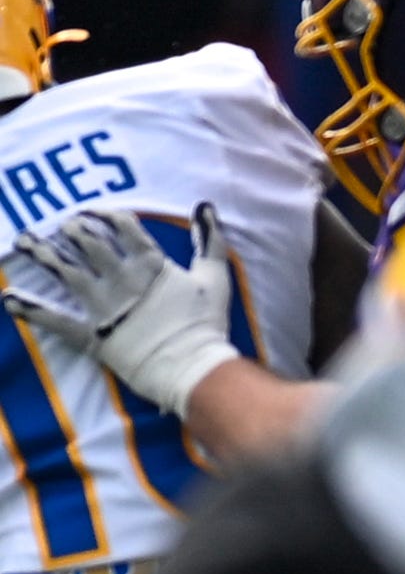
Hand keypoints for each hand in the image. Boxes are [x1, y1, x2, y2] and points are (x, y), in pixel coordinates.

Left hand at [7, 203, 237, 411]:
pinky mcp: (91, 335)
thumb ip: (209, 240)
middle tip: (63, 223)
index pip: (124, 228)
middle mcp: (121, 279)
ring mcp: (103, 307)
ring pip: (67, 273)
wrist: (193, 366)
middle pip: (90, 245)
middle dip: (73, 230)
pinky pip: (57, 321)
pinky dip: (31, 311)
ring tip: (26, 241)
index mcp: (151, 264)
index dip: (107, 215)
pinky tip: (10, 299)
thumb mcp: (214, 277)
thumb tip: (204, 206)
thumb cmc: (207, 323)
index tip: (94, 211)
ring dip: (45, 256)